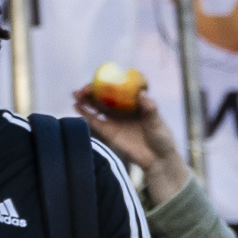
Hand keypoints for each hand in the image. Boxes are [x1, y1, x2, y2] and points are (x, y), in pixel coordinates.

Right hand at [75, 78, 192, 201]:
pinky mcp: (109, 132)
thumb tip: (142, 94)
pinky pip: (95, 121)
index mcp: (134, 102)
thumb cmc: (161, 137)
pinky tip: (76, 106)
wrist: (157, 159)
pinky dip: (85, 113)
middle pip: (104, 96)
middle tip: (84, 88)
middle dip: (93, 90)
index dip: (108, 82)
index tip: (100, 78)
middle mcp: (122, 108)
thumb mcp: (158, 122)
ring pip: (97, 106)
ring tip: (76, 94)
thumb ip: (150, 108)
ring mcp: (115, 119)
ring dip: (86, 99)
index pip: (119, 88)